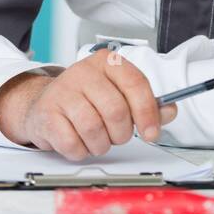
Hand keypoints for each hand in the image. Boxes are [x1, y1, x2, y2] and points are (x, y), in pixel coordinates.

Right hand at [0, 50, 176, 160]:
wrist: (45, 103)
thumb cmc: (86, 99)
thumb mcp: (118, 94)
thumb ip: (147, 103)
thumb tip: (169, 111)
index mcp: (107, 63)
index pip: (135, 84)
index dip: (147, 113)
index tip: (151, 132)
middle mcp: (84, 72)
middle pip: (116, 110)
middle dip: (121, 133)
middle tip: (117, 136)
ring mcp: (62, 91)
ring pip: (94, 129)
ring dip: (100, 144)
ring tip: (96, 139)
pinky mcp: (47, 113)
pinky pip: (72, 143)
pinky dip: (80, 151)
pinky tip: (78, 141)